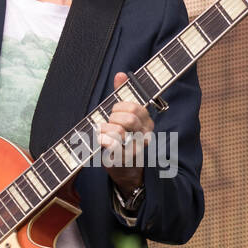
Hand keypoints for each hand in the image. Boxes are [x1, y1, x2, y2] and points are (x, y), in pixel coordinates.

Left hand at [98, 71, 153, 193]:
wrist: (128, 172)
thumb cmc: (124, 141)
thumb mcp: (126, 117)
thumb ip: (124, 95)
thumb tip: (120, 74)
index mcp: (147, 122)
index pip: (134, 106)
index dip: (119, 107)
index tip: (114, 114)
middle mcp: (144, 136)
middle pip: (128, 117)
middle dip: (112, 118)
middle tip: (109, 125)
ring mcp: (135, 149)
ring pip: (118, 130)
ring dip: (104, 130)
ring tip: (103, 134)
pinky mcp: (123, 160)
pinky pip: (110, 144)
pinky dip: (101, 139)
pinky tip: (100, 141)